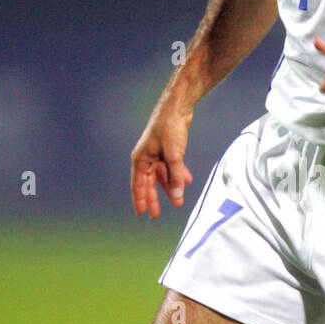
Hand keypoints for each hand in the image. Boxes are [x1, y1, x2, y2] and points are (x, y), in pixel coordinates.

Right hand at [130, 101, 194, 217]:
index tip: (141, 213)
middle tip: (155, 215)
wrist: (177, 108)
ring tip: (176, 202)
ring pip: (162, 176)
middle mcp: (146, 157)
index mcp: (141, 159)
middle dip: (154, 198)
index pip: (138, 185)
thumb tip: (177, 197)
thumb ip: (175, 177)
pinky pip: (171, 166)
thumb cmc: (169, 128)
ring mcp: (156, 153)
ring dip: (170, 187)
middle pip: (149, 183)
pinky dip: (177, 174)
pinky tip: (186, 181)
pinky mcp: (167, 149)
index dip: (140, 199)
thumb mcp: (174, 156)